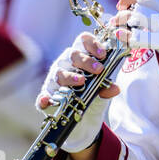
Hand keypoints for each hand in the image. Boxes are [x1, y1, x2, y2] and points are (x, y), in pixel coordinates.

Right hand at [36, 32, 120, 151]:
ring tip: (81, 81)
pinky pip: (43, 97)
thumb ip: (108, 86)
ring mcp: (55, 79)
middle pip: (72, 54)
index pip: (83, 41)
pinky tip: (46, 101)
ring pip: (59, 73)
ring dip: (70, 76)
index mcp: (80, 57)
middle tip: (99, 70)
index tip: (103, 54)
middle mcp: (66, 64)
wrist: (87, 117)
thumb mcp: (103, 90)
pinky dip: (44, 99)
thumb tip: (115, 88)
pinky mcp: (48, 97)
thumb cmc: (94, 95)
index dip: (92, 44)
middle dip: (86, 61)